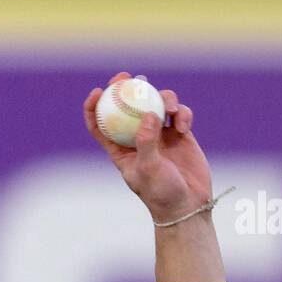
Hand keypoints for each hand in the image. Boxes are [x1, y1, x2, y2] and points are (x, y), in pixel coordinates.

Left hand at [83, 72, 213, 222]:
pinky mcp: (180, 135)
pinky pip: (179, 114)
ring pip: (156, 105)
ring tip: (170, 109)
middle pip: (128, 107)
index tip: (97, 91)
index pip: (100, 125)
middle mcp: (138, 139)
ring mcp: (160, 135)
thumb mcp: (148, 169)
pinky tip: (185, 125)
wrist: (187, 205)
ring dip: (163, 99)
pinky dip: (182, 114)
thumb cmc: (161, 193)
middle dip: (126, 89)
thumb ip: (146, 141)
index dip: (94, 106)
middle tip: (128, 77)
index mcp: (120, 149)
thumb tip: (148, 114)